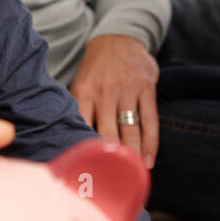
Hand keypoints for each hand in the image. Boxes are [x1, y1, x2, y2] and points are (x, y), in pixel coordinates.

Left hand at [69, 35, 159, 168]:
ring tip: (131, 176)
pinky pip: (150, 120)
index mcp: (83, 93)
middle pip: (107, 133)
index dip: (84, 151)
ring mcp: (127, 90)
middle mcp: (104, 92)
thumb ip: (78, 110)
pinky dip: (150, 143)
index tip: (85, 174)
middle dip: (109, 160)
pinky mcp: (146, 88)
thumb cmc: (96, 70)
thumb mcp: (80, 84)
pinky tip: (148, 161)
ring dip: (131, 156)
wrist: (118, 37)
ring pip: (130, 129)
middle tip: (110, 183)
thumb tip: (68, 143)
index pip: (82, 127)